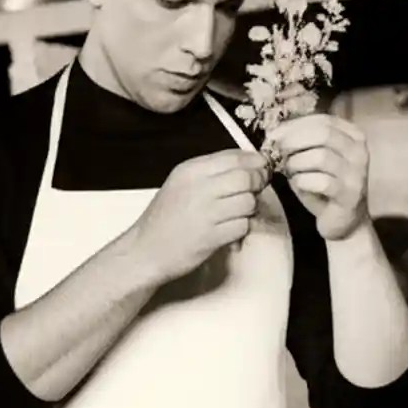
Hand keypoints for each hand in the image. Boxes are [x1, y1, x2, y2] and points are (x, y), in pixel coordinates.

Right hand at [129, 149, 270, 280]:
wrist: (145, 250)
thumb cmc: (164, 218)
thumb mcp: (180, 183)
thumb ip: (211, 172)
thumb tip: (250, 165)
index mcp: (190, 170)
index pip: (234, 156)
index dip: (255, 161)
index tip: (262, 167)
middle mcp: (198, 187)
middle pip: (246, 177)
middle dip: (258, 183)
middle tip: (258, 189)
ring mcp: (205, 213)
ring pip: (248, 201)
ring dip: (249, 209)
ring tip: (238, 214)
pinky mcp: (212, 236)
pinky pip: (243, 226)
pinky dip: (242, 229)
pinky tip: (230, 230)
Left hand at [267, 113, 369, 240]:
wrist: (344, 222)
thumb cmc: (324, 186)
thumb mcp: (313, 158)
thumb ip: (301, 142)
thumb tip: (275, 134)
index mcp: (353, 136)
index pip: (322, 120)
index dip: (295, 125)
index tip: (274, 135)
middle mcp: (359, 151)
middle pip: (323, 133)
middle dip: (293, 141)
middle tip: (276, 151)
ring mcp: (357, 173)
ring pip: (320, 157)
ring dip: (296, 163)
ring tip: (289, 172)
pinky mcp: (350, 195)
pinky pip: (321, 181)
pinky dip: (303, 181)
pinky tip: (299, 184)